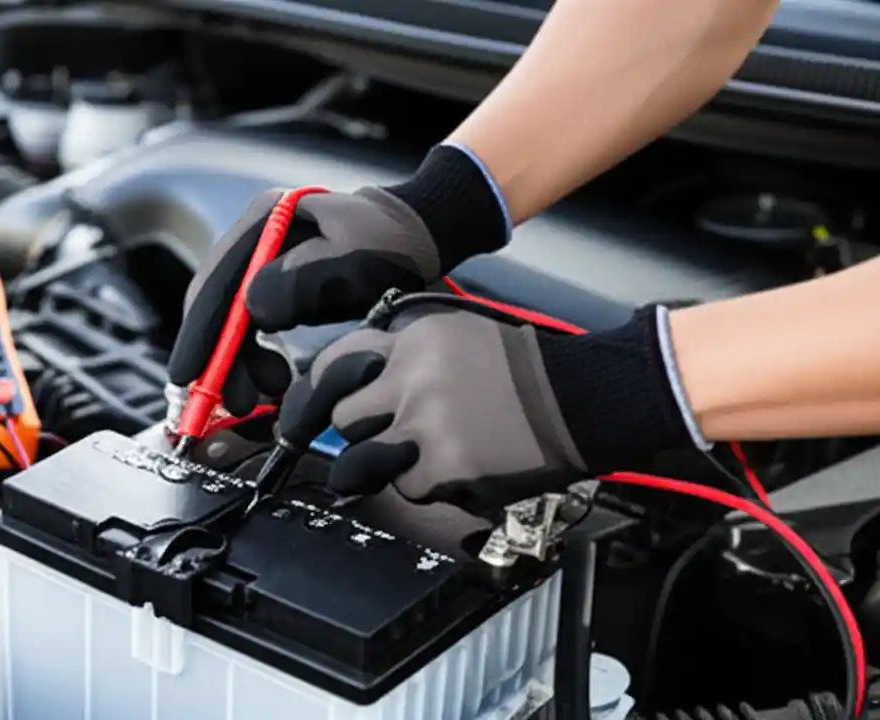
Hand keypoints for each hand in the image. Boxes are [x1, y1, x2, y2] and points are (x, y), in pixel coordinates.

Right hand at [167, 145, 510, 416]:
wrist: (419, 238)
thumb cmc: (392, 244)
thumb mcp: (354, 258)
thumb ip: (303, 279)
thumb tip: (253, 312)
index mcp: (264, 222)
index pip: (216, 284)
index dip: (199, 333)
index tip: (187, 376)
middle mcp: (253, 242)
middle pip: (215, 307)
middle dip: (219, 360)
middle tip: (237, 403)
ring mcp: (260, 265)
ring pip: (231, 325)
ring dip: (239, 367)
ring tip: (267, 395)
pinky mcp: (273, 288)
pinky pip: (250, 332)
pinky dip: (255, 361)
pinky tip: (277, 381)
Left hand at [283, 300, 696, 515]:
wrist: (577, 399)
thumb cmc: (521, 371)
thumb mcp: (456, 337)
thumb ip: (403, 355)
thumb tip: (352, 386)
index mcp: (412, 340)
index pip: (336, 362)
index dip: (314, 394)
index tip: (302, 415)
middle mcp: (411, 378)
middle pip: (343, 417)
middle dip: (359, 433)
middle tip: (386, 439)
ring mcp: (425, 423)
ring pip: (363, 459)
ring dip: (383, 466)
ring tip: (417, 459)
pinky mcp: (444, 465)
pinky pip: (408, 487)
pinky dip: (427, 486)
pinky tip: (456, 468)